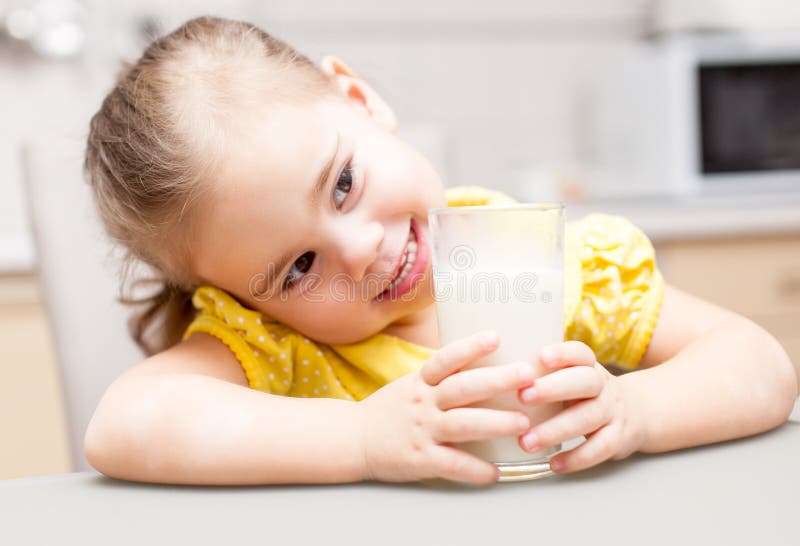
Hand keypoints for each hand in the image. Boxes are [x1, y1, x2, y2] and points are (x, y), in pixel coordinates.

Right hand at [357, 331, 534, 484]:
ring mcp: (421, 430)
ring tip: (522, 423)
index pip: (446, 358)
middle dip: (497, 380)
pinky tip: (496, 472)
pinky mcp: (420, 459)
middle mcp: (423, 402)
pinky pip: (451, 464)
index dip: (470, 347)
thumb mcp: (412, 384)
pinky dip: (475, 469)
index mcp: (421, 381)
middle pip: (462, 388)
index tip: (495, 337)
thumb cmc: (391, 410)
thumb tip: (485, 362)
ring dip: (494, 423)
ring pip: (462, 424)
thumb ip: (442, 377)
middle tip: (527, 375)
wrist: (354, 439)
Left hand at [517, 341, 645, 473]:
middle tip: (523, 396)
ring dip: (555, 430)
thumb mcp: (572, 375)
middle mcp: (603, 385)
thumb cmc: (585, 393)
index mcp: (588, 366)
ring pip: (588, 418)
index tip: (541, 356)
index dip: (563, 353)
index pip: (580, 353)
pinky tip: (554, 464)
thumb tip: (492, 370)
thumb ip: (543, 372)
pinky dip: (576, 458)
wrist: (637, 412)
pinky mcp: (619, 438)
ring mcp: (613, 411)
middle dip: (553, 388)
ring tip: (526, 442)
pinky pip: (600, 449)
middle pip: (584, 382)